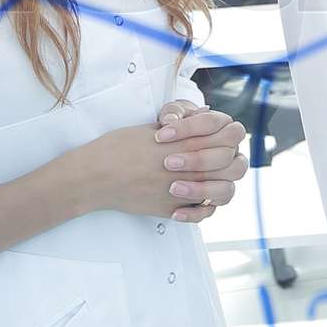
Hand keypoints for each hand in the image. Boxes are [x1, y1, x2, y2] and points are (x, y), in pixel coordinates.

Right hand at [78, 102, 248, 223]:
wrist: (94, 176)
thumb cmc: (117, 147)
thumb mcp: (151, 128)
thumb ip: (181, 124)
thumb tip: (204, 114)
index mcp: (183, 142)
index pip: (226, 137)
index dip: (229, 135)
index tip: (220, 135)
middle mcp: (187, 167)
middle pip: (233, 164)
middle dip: (232, 158)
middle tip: (222, 156)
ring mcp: (181, 191)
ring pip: (223, 191)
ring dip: (222, 183)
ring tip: (212, 178)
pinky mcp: (171, 209)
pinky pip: (203, 212)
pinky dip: (205, 207)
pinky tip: (198, 199)